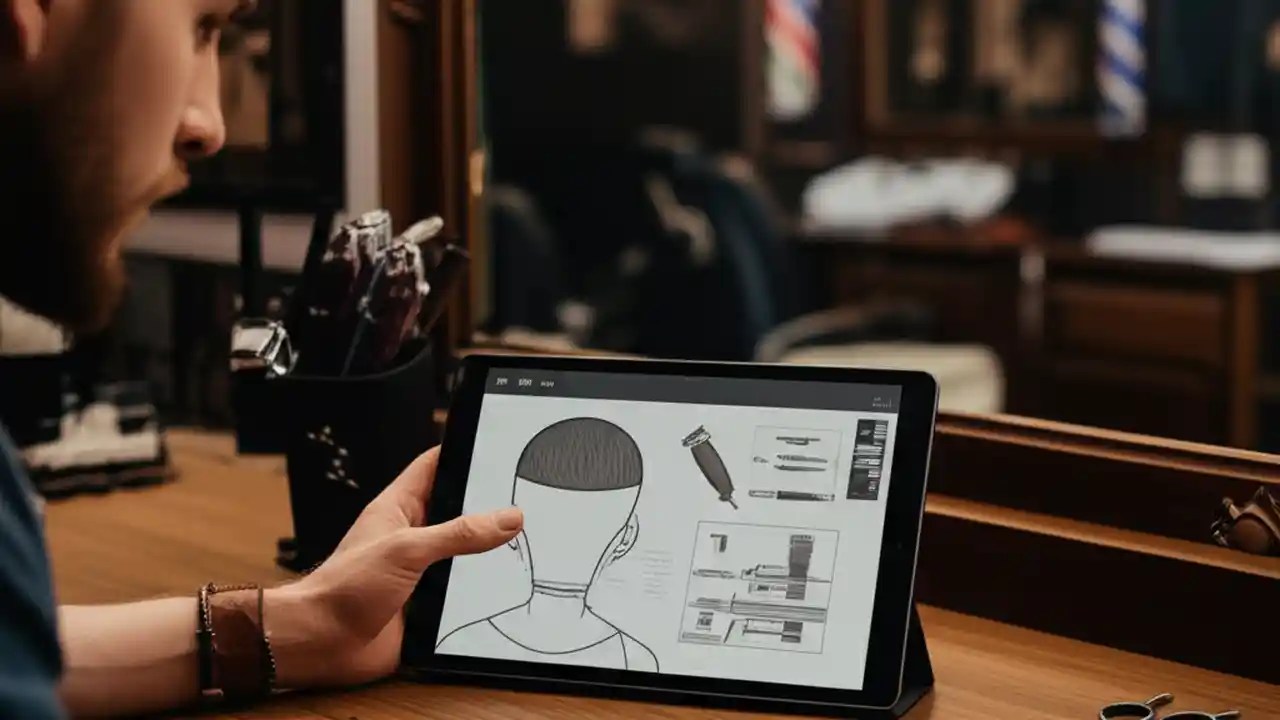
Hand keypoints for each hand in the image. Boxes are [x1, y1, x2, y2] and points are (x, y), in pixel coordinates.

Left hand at [266, 448, 522, 688]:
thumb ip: (458, 534)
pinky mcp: (426, 605)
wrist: (321, 643)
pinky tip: (506, 590)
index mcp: (397, 509)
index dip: (460, 453)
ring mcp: (418, 571)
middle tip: (524, 499)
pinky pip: (461, 594)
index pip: (432, 467)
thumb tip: (506, 517)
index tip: (494, 444)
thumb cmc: (343, 588)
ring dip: (487, 554)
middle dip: (487, 507)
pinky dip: (481, 593)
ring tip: (526, 543)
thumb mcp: (406, 549)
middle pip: (455, 511)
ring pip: (463, 554)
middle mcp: (410, 537)